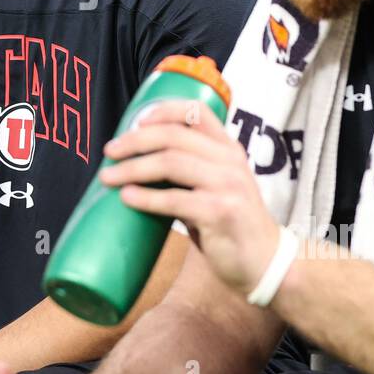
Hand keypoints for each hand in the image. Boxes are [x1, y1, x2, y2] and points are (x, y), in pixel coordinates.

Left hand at [100, 99, 279, 298]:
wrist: (265, 263)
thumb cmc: (230, 225)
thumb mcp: (216, 187)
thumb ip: (188, 172)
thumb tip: (137, 163)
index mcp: (229, 149)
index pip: (196, 111)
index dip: (162, 111)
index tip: (135, 121)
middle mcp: (230, 161)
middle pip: (173, 136)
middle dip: (135, 141)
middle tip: (109, 152)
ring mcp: (228, 185)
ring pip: (170, 163)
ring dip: (133, 168)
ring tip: (108, 176)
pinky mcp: (220, 213)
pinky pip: (175, 200)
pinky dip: (146, 198)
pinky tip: (127, 197)